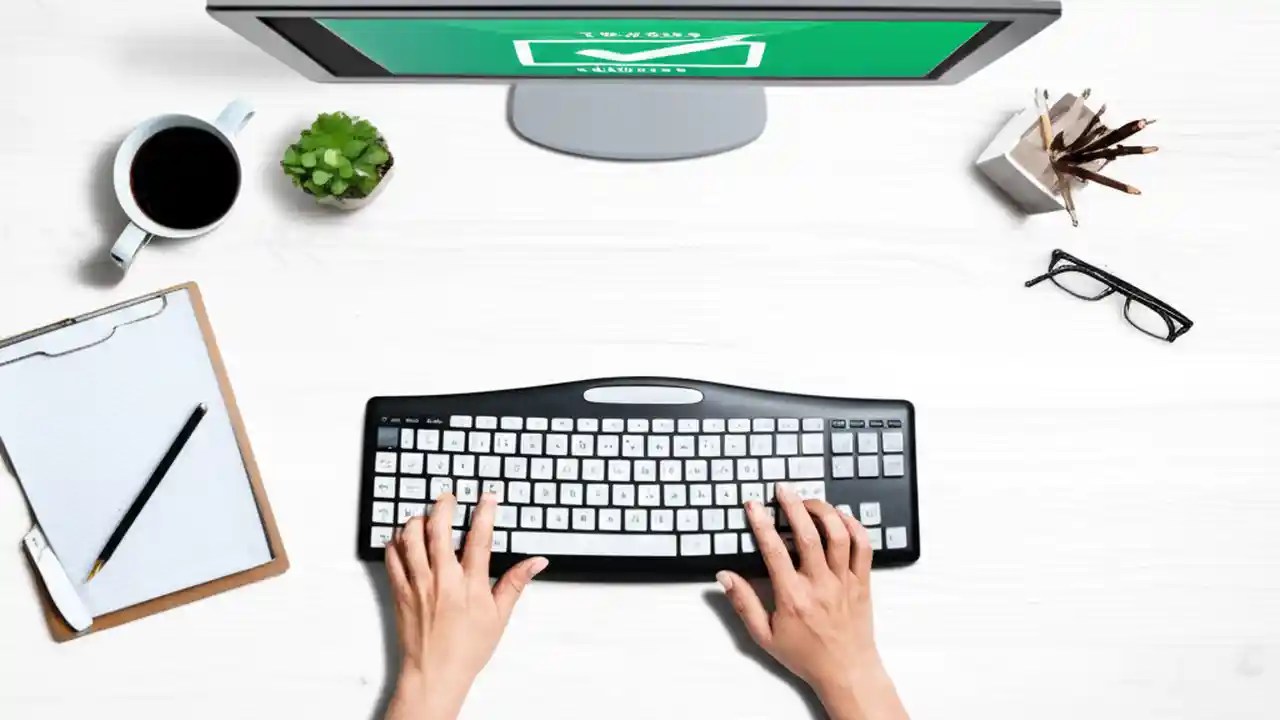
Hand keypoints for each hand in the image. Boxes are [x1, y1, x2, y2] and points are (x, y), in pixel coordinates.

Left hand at [383, 493, 548, 719]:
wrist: (434, 674)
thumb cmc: (467, 649)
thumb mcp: (500, 616)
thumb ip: (515, 583)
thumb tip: (536, 563)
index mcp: (470, 585)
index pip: (479, 539)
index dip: (484, 513)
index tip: (486, 497)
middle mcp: (443, 580)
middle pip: (439, 530)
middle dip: (444, 506)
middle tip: (448, 497)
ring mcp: (418, 585)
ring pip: (411, 539)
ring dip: (417, 520)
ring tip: (425, 516)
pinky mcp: (400, 592)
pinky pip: (392, 558)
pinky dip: (396, 542)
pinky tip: (403, 538)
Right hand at [717, 485, 908, 719]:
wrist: (846, 671)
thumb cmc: (805, 655)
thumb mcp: (764, 635)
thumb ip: (744, 603)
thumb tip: (725, 577)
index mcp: (793, 597)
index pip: (774, 551)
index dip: (761, 524)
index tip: (753, 506)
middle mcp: (820, 585)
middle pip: (808, 534)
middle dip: (793, 505)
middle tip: (783, 490)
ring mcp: (844, 581)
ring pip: (838, 535)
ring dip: (823, 511)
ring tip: (809, 501)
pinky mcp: (862, 582)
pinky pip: (863, 546)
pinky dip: (853, 526)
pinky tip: (840, 517)